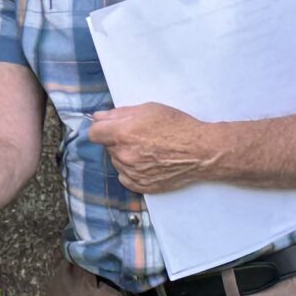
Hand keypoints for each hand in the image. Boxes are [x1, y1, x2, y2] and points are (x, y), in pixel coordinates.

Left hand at [86, 102, 218, 193]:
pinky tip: (148, 162)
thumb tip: (98, 117)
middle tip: (139, 135)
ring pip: (117, 162)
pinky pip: (125, 178)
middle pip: (108, 147)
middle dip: (118, 141)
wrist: (201, 151)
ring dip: (125, 156)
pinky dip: (132, 171)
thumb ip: (119, 113)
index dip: (101, 128)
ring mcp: (132, 173)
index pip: (94, 133)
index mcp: (123, 134)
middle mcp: (124, 155)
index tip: (109, 128)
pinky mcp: (142, 186)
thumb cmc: (178, 127)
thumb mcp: (149, 109)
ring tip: (147, 149)